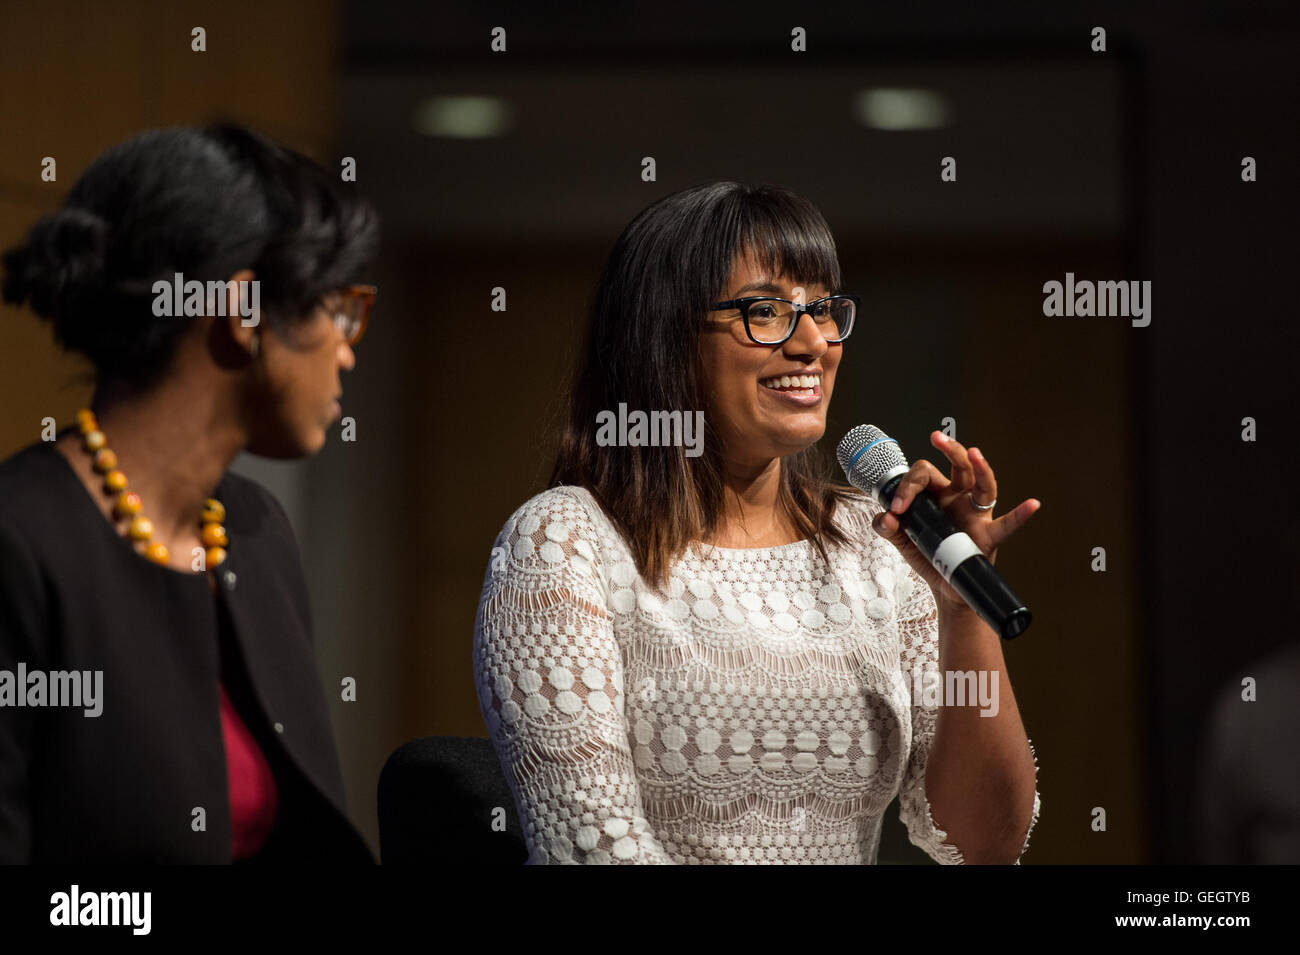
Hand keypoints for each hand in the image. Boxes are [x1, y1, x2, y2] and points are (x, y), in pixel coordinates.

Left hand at [872, 431, 1040, 612]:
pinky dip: (1021, 515)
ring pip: (982, 484)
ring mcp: (975, 514)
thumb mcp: (901, 541)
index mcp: (937, 495)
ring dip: (980, 467)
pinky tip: (1032, 505)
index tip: (896, 508)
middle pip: (959, 466)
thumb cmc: (928, 557)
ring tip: (974, 452)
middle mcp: (958, 499)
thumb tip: (885, 518)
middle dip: (949, 449)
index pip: (924, 475)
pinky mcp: (988, 535)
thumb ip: (887, 527)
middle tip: (936, 437)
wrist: (944, 585)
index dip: (908, 486)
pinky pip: (1007, 524)